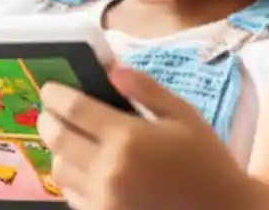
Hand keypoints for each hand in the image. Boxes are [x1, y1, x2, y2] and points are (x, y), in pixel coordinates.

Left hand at [37, 66, 254, 209]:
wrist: (220, 208)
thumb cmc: (205, 158)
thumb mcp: (183, 114)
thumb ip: (146, 89)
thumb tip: (112, 71)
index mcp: (128, 137)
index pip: (73, 110)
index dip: (55, 95)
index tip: (51, 88)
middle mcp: (108, 168)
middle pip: (57, 139)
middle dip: (47, 119)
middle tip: (51, 110)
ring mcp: (103, 198)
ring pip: (59, 169)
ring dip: (58, 149)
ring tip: (68, 137)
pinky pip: (71, 195)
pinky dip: (70, 177)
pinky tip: (83, 167)